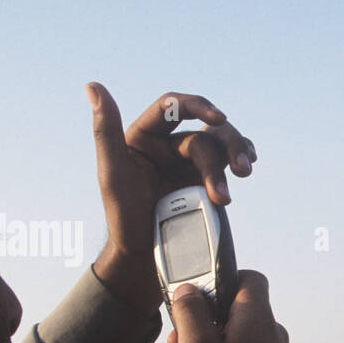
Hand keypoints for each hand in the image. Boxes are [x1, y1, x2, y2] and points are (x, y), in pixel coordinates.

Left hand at [85, 84, 255, 312]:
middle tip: (241, 169)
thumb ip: (105, 131)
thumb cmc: (123, 218)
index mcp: (144, 135)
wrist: (146, 257)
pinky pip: (228, 162)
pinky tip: (250, 164)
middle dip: (226, 146)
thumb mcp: (111, 174)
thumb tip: (93, 86)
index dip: (198, 107)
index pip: (172, 107)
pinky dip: (242, 158)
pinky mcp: (206, 181)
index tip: (218, 120)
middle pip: (205, 130)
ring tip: (245, 174)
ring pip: (221, 146)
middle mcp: (169, 145)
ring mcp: (189, 163)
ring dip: (237, 156)